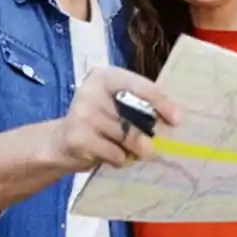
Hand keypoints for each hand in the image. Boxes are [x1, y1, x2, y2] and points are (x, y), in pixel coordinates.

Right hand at [52, 65, 179, 170]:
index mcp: (105, 76)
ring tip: (124, 149)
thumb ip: (140, 106)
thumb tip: (175, 118)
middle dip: (148, 134)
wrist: (60, 143)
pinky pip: (116, 154)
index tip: (177, 119)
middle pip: (136, 115)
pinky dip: (119, 160)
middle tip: (148, 144)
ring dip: (134, 150)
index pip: (141, 86)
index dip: (162, 103)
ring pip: (128, 137)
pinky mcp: (79, 138)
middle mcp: (92, 91)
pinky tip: (108, 155)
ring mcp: (83, 114)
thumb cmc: (98, 122)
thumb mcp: (117, 106)